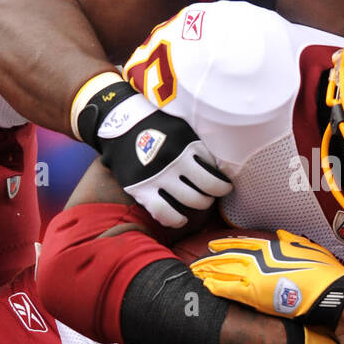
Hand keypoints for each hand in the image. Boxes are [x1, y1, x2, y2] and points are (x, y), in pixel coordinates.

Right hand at [76, 80, 230, 227]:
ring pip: (191, 200)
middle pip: (208, 187)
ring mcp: (158, 176)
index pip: (215, 169)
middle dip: (215, 193)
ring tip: (200, 202)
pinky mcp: (141, 188)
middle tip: (212, 193)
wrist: (119, 123)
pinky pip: (164, 212)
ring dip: (201, 204)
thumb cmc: (156, 125)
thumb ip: (198, 144)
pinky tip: (181, 219)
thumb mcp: (181, 127)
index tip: (224, 184)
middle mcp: (175, 160)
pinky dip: (176, 220)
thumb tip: (221, 162)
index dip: (222, 180)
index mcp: (187, 144)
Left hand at [196, 230, 343, 328]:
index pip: (244, 244)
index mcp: (274, 247)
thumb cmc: (325, 273)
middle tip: (198, 260)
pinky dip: (216, 286)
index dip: (227, 245)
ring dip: (209, 271)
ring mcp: (257, 274)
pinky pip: (229, 289)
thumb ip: (293, 241)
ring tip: (196, 272)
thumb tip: (281, 233)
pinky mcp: (255, 293)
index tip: (215, 245)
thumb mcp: (310, 249)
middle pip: (229, 256)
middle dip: (212, 258)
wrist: (330, 292)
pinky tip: (205, 286)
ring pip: (225, 270)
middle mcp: (262, 258)